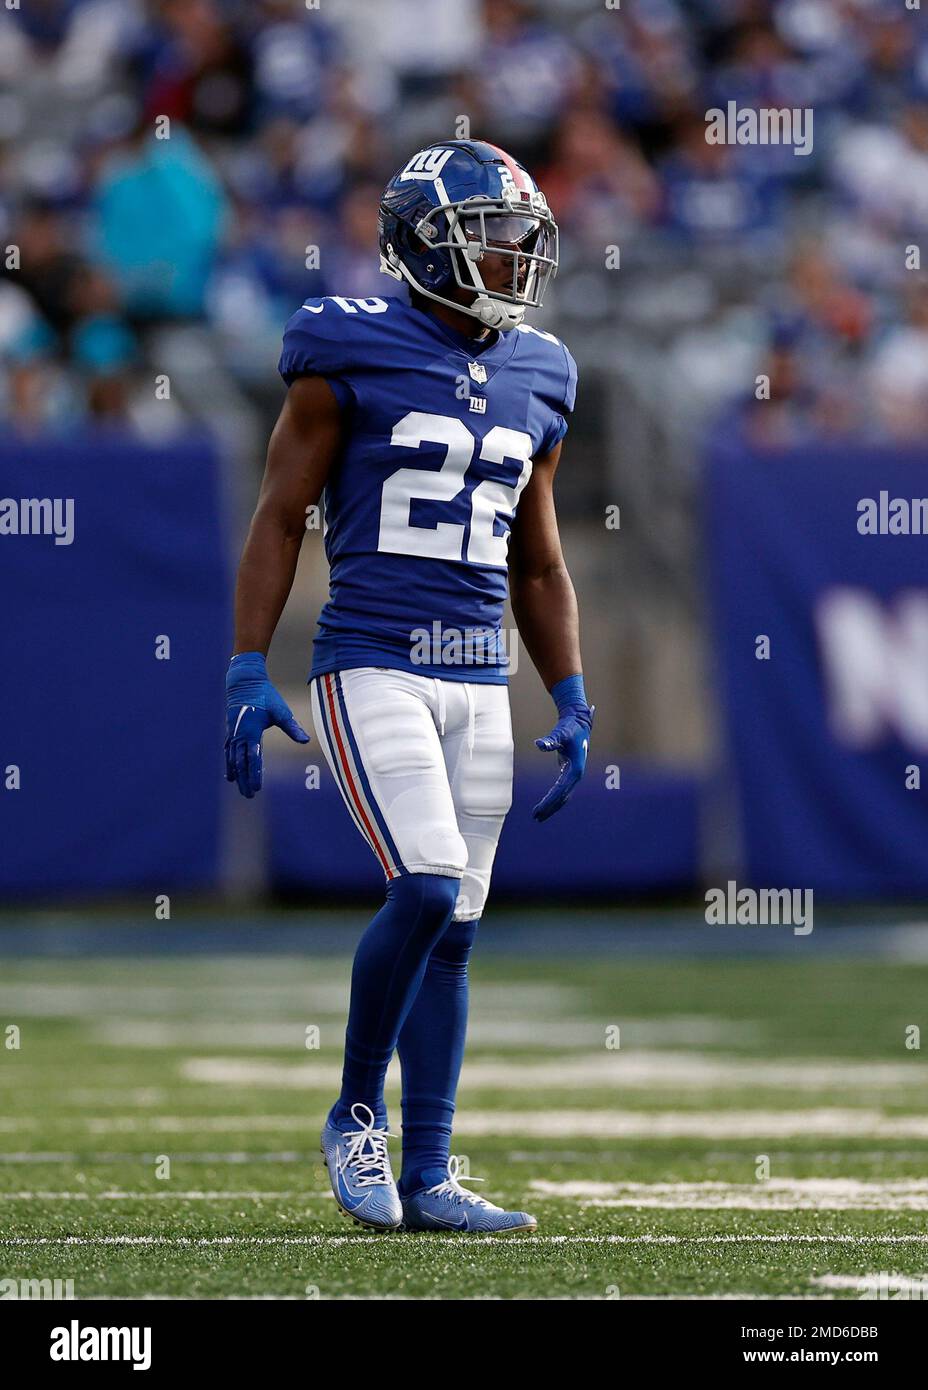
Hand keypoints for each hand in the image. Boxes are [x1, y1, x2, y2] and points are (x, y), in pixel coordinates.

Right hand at [225, 651, 308, 797]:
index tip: (258, 787)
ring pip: (233, 759)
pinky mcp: (232, 731)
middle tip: (249, 795)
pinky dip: (229, 764)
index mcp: (251, 732)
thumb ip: (292, 727)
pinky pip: (229, 752)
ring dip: (237, 775)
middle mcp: (239, 735)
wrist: (244, 682)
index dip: (255, 774)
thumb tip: (306, 740)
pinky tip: (230, 775)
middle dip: (245, 780)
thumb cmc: (265, 696)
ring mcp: (234, 734)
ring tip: (240, 789)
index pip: (253, 758)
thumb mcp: (281, 711)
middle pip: (241, 763)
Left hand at [532, 678, 592, 822]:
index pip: (560, 790)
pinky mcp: (569, 773)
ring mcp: (574, 776)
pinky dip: (553, 798)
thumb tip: (538, 744)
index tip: (538, 810)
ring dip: (552, 806)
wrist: (579, 723)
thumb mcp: (560, 733)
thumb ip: (549, 740)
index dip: (549, 801)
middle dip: (549, 807)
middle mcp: (577, 775)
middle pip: (562, 797)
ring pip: (563, 796)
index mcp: (576, 770)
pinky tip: (545, 805)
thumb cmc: (569, 728)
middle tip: (535, 817)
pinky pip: (561, 791)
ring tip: (537, 816)